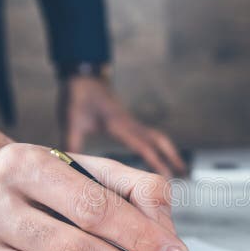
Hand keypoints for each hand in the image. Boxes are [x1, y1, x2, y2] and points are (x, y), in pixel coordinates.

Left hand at [59, 73, 186, 177]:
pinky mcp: (128, 121)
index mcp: (119, 124)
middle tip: (183, 173)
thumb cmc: (78, 95)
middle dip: (171, 156)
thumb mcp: (71, 120)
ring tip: (179, 167)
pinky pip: (149, 135)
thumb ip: (70, 143)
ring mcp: (131, 121)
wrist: (83, 75)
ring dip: (169, 151)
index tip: (167, 175)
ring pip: (157, 137)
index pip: (142, 145)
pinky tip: (157, 156)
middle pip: (158, 140)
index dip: (156, 161)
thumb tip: (66, 165)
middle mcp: (129, 123)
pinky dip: (158, 147)